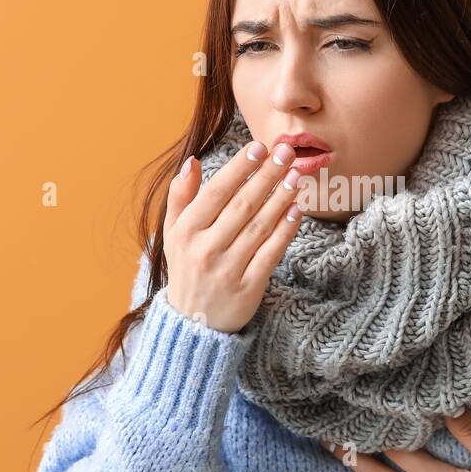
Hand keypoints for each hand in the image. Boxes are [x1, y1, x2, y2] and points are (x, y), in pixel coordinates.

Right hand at [163, 140, 303, 333]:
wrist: (192, 324)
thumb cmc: (187, 268)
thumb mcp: (173, 233)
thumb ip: (181, 196)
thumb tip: (193, 161)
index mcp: (185, 232)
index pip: (216, 192)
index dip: (239, 168)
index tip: (259, 147)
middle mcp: (205, 250)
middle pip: (242, 205)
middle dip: (266, 176)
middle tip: (286, 153)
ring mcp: (227, 270)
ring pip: (259, 227)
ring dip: (281, 199)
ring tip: (296, 176)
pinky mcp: (248, 288)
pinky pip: (271, 253)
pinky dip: (285, 231)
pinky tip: (297, 210)